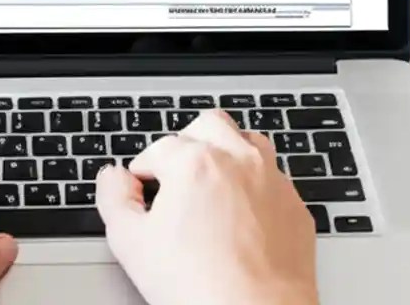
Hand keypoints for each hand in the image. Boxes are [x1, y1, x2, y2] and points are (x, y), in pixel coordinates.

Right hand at [96, 110, 318, 304]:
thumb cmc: (198, 285)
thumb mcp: (130, 242)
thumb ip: (113, 198)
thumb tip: (113, 177)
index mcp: (196, 162)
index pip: (159, 147)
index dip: (143, 168)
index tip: (141, 188)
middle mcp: (239, 161)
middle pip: (209, 125)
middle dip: (187, 142)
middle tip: (175, 172)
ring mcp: (274, 181)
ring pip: (249, 142)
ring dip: (227, 153)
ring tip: (211, 183)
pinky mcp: (296, 207)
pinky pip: (275, 180)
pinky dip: (256, 186)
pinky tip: (243, 213)